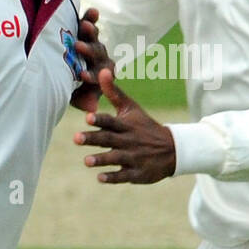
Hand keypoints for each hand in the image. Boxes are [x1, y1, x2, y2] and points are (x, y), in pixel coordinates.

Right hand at [69, 8, 114, 113]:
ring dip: (90, 31)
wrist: (63, 72)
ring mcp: (93, 43)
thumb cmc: (70, 87)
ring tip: (85, 26)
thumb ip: (84, 100)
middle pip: (97, 53)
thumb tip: (93, 109)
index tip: (81, 76)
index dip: (91, 76)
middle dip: (88, 51)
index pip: (98, 75)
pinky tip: (93, 11)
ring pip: (94, 37)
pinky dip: (91, 17)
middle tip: (78, 47)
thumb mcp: (75, 96)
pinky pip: (89, 22)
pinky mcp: (86, 30)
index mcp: (100, 74)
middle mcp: (99, 58)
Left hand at [75, 69, 175, 183]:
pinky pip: (124, 176)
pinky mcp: (138, 174)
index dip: (100, 120)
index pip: (111, 121)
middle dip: (93, 139)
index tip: (88, 117)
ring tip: (86, 161)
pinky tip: (100, 177)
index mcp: (126, 125)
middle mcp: (129, 141)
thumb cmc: (145, 126)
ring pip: (116, 158)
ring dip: (101, 160)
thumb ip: (114, 93)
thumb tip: (103, 71)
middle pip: (109, 139)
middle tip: (76, 138)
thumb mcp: (132, 108)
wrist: (172, 149)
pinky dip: (113, 177)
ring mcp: (134, 158)